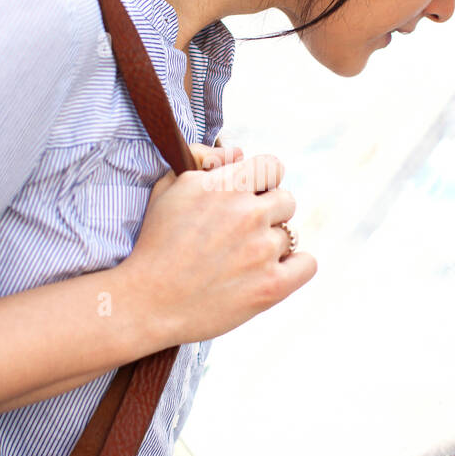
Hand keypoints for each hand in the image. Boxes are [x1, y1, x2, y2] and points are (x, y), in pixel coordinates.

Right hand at [122, 152, 316, 346]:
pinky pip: (307, 263)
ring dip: (271, 244)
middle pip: (286, 200)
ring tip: (242, 260)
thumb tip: (237, 152)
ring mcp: (261, 249)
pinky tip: (274, 271)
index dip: (261, 183)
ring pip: (290, 234)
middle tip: (243, 233)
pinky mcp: (271, 285)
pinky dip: (295, 266)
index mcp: (224, 186)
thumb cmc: (154, 245)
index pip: (271, 167)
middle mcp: (246, 213)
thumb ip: (201, 159)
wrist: (146, 303)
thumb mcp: (167, 189)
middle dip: (268, 213)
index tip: (250, 198)